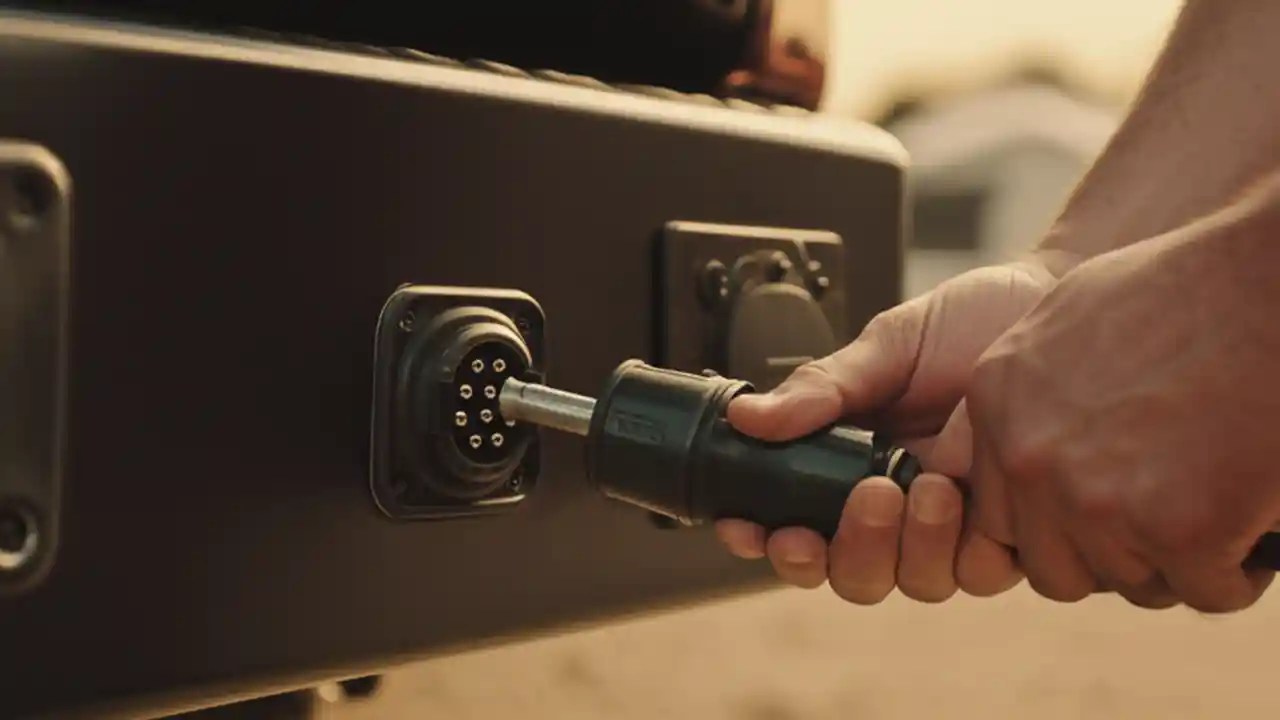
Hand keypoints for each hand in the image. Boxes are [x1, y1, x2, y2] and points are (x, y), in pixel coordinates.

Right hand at [715, 254, 1067, 602]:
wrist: (1056, 298)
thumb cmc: (971, 320)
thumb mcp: (887, 346)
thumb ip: (822, 389)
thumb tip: (746, 417)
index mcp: (852, 466)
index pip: (798, 526)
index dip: (767, 542)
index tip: (751, 528)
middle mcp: (899, 506)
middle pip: (852, 575)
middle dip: (846, 553)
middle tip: (869, 497)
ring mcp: (955, 524)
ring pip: (914, 583)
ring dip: (909, 548)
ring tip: (929, 485)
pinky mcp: (1012, 531)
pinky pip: (977, 573)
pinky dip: (963, 545)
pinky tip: (965, 492)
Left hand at [967, 175, 1279, 611]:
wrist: (1267, 279)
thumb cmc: (1186, 287)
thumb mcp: (1067, 318)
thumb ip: (1025, 390)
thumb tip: (1010, 443)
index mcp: (996, 408)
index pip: (1001, 517)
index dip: (1061, 523)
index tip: (1114, 500)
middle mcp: (1029, 459)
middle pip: (1055, 567)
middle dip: (1112, 556)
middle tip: (1168, 521)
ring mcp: (1097, 500)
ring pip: (1131, 581)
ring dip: (1177, 562)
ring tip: (1217, 508)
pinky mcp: (1178, 529)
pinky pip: (1205, 590)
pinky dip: (1238, 569)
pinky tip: (1256, 523)